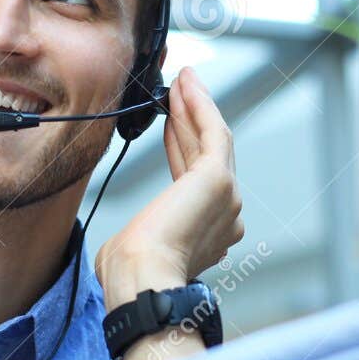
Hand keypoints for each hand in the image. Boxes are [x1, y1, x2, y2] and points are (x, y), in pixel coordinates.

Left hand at [96, 66, 243, 309]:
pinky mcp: (218, 179)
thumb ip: (145, 234)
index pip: (193, 177)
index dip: (182, 144)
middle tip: (179, 89)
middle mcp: (226, 216)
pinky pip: (212, 132)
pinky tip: (187, 85)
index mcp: (208, 235)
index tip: (170, 122)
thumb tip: (134, 236)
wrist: (142, 279)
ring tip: (182, 80)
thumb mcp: (137, 247)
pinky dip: (201, 106)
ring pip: (212, 140)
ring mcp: (228, 197)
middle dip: (191, 119)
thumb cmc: (131, 275)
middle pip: (205, 154)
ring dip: (196, 106)